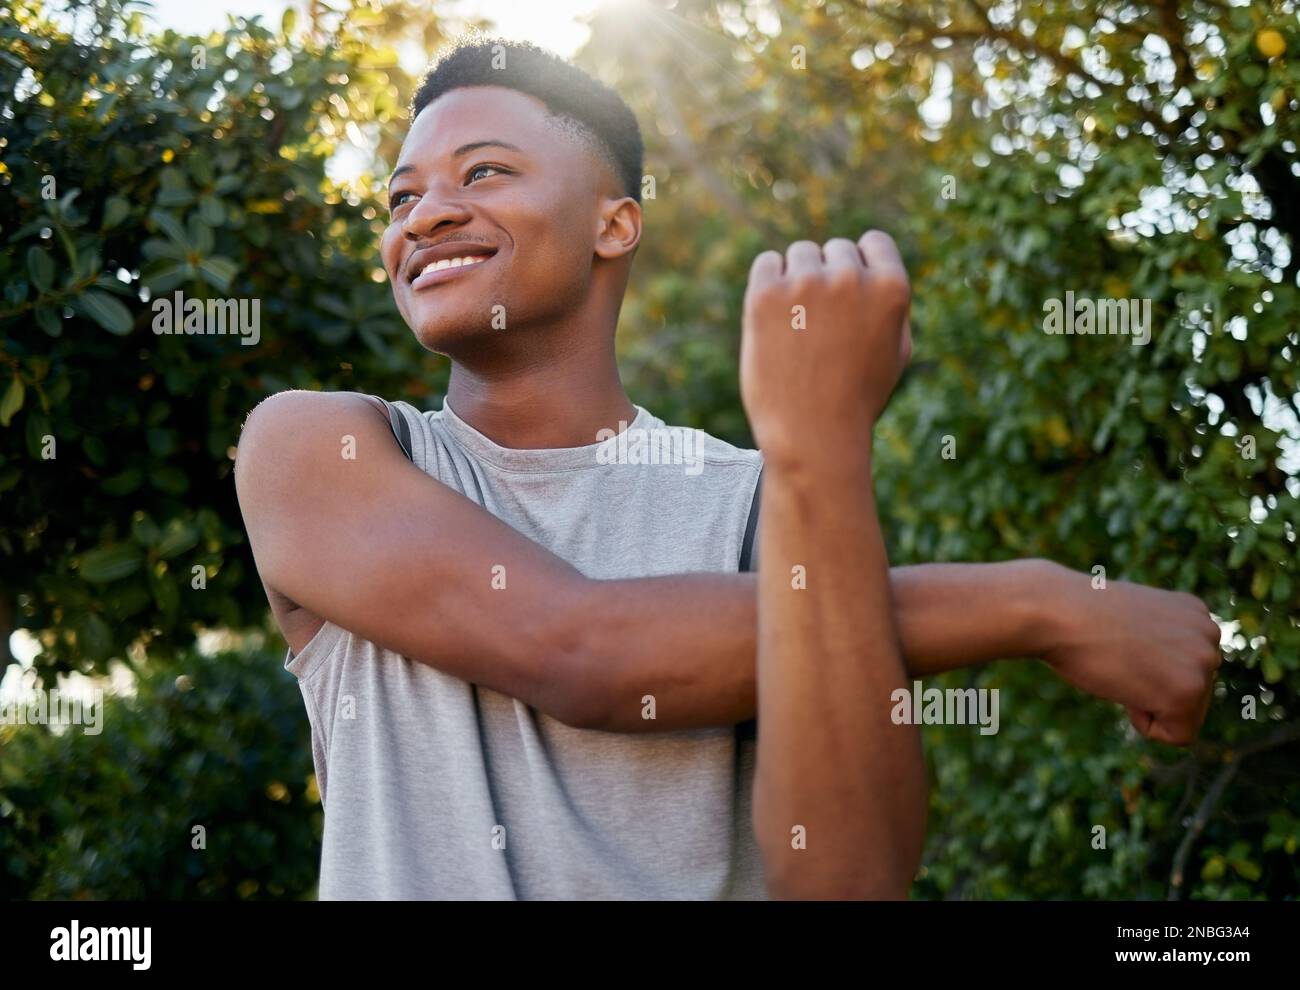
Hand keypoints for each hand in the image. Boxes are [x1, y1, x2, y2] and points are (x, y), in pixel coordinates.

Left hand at [739, 230, 912, 468]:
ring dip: (796, 279)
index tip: (847, 296)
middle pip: (834, 250)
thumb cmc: (856, 400)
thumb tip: (875, 267)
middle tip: (820, 327)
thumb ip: (890, 304)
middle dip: (827, 278)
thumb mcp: (895, 352)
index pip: (874, 242)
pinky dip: (768, 283)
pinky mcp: (765, 295)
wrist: (812, 436)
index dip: (860, 266)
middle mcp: (850, 277)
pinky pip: (766, 263)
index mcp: (891, 287)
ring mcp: (806, 283)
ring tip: (797, 328)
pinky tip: (773, 317)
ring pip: (799, 254)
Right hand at [1037, 563, 1221, 745]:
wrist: (1056, 612)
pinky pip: (1178, 736)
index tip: (1119, 645)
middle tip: (1117, 657)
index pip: (1185, 670)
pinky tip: (1124, 686)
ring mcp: (1204, 661)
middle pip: (1191, 694)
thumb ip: (1160, 642)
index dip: (1146, 671)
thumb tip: (1162, 673)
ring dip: (1148, 703)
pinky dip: (1145, 723)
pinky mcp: (1189, 690)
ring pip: (1185, 715)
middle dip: (1151, 688)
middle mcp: (1209, 633)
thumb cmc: (1079, 618)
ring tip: (1121, 667)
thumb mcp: (1132, 623)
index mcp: (1196, 614)